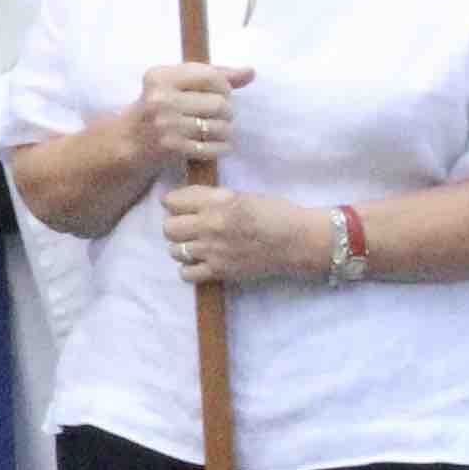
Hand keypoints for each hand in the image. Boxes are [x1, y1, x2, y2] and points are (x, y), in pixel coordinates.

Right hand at [136, 59, 249, 169]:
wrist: (130, 140)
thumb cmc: (161, 106)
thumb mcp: (178, 83)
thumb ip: (215, 74)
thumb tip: (250, 72)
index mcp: (160, 76)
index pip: (212, 77)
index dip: (224, 87)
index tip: (217, 94)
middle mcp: (160, 99)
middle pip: (221, 104)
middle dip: (226, 112)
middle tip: (214, 116)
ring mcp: (165, 124)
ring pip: (222, 127)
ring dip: (225, 131)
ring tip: (214, 130)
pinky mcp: (172, 147)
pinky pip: (216, 147)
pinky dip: (221, 147)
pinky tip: (213, 145)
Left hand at [160, 182, 326, 289]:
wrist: (301, 241)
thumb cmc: (276, 213)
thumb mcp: (241, 195)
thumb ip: (211, 198)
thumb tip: (185, 201)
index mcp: (216, 202)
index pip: (170, 201)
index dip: (175, 203)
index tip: (182, 207)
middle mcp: (210, 226)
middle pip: (168, 228)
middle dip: (176, 226)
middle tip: (189, 227)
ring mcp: (213, 251)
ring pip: (174, 251)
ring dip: (183, 248)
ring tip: (198, 245)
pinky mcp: (220, 272)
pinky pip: (186, 274)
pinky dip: (189, 269)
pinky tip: (202, 263)